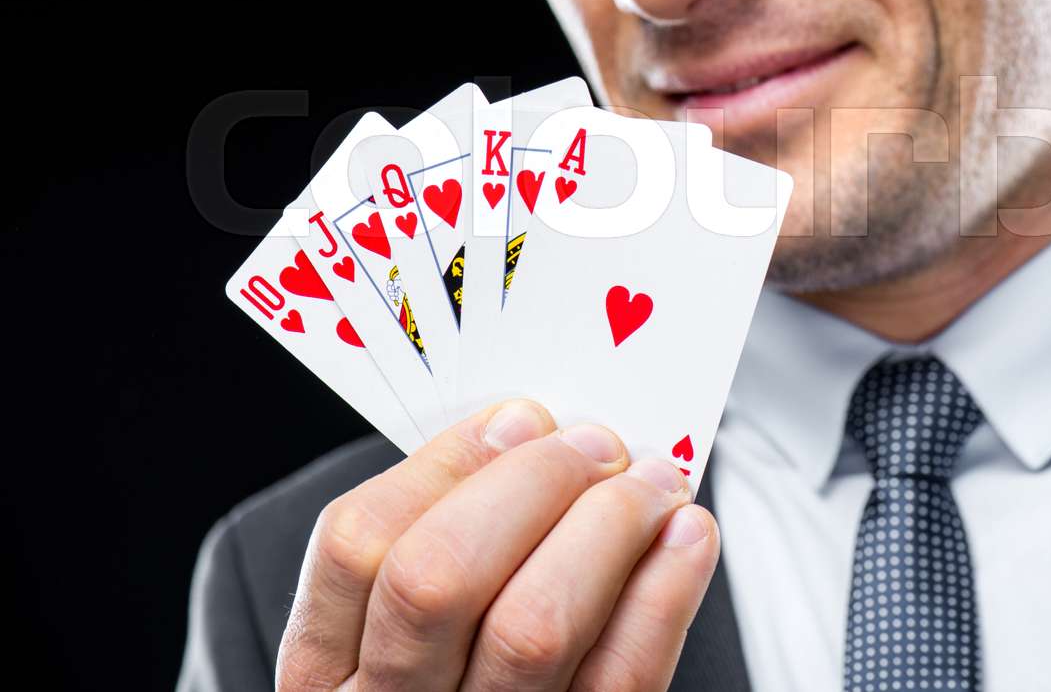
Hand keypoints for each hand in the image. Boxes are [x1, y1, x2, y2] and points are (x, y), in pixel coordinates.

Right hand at [276, 399, 718, 689]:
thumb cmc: (461, 677)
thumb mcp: (402, 627)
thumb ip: (447, 536)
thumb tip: (530, 432)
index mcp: (331, 666)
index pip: (356, 544)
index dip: (445, 463)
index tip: (520, 418)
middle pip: (436, 578)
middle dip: (532, 484)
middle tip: (596, 443)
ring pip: (532, 628)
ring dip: (607, 526)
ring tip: (652, 484)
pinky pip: (620, 679)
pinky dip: (665, 593)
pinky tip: (685, 539)